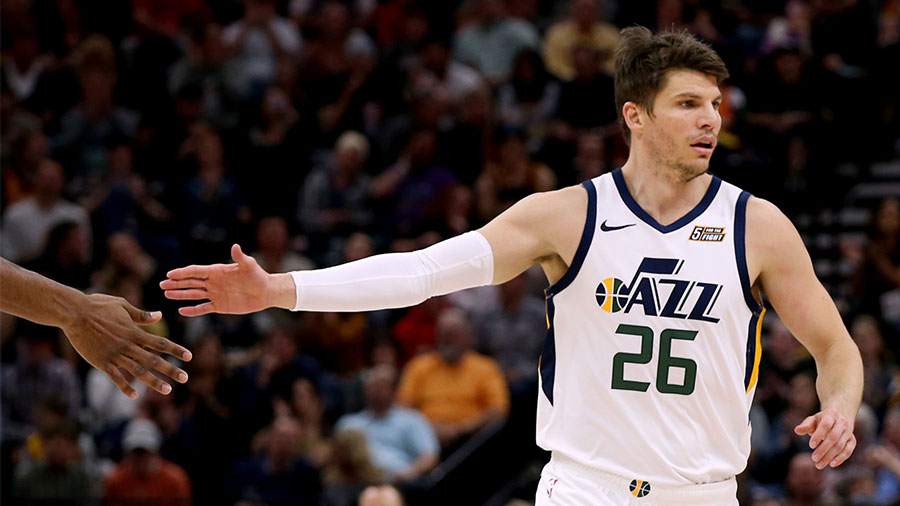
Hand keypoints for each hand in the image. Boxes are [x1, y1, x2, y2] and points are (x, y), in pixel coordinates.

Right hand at [62, 294, 190, 398]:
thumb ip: (141, 314)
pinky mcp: (102, 362)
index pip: (160, 343)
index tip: (189, 356)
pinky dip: (125, 387)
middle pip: (154, 359)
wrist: (74, 313)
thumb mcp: (122, 306)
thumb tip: (159, 316)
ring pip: (138, 371)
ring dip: (153, 382)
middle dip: (170, 369)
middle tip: (185, 378)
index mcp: (134, 332)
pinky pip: (116, 377)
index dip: (175, 350)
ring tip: (167, 390)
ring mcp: (115, 355)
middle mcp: (128, 345)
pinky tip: (134, 396)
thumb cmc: (97, 306)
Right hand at [161, 244, 292, 315]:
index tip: (170, 274)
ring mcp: (215, 294)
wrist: (266, 292)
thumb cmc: (258, 276)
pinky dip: (193, 310)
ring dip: (180, 294)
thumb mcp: (249, 266)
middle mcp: (214, 282)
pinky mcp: (220, 306)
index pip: (196, 271)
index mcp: (217, 271)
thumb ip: (240, 258)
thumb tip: (235, 246)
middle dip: (177, 283)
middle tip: (162, 284)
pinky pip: (203, 308)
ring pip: (194, 294)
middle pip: (191, 282)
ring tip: (166, 294)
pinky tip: (181, 311)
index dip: (183, 272)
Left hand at [794, 407, 856, 468]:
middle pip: (833, 437)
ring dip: (829, 456)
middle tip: (813, 459)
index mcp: (831, 415)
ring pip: (840, 446)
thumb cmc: (821, 421)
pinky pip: (848, 451)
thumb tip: (797, 430)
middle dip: (823, 449)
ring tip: (819, 465)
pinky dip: (840, 458)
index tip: (810, 446)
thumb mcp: (812, 420)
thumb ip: (805, 425)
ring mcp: (848, 432)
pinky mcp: (852, 441)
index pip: (825, 425)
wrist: (838, 419)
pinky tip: (831, 464)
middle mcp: (842, 422)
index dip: (818, 435)